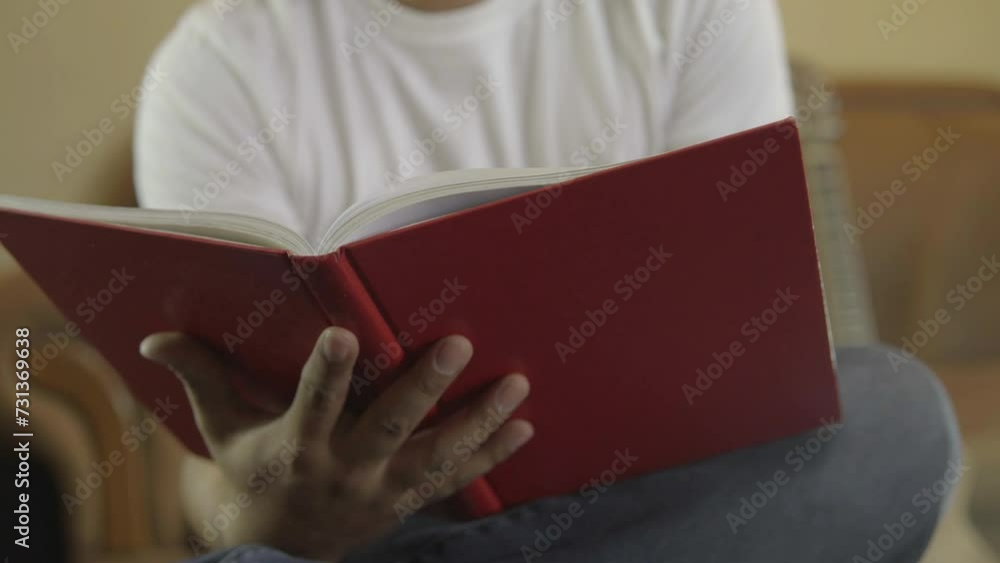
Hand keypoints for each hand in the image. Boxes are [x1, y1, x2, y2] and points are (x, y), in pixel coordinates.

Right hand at [140, 327, 532, 561]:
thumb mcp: (222, 432)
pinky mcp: (408, 502)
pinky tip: (524, 428)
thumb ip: (200, 379)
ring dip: (478, 420)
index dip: (325, 374)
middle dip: (424, 387)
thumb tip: (153, 338)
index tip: (342, 335)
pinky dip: (491, 455)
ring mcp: (383, 490)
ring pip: (436, 454)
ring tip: (517, 385)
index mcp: (296, 447)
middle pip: (389, 426)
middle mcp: (344, 470)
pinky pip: (456, 479)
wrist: (282, 549)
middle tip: (458, 343)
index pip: (311, 405)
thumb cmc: (252, 474)